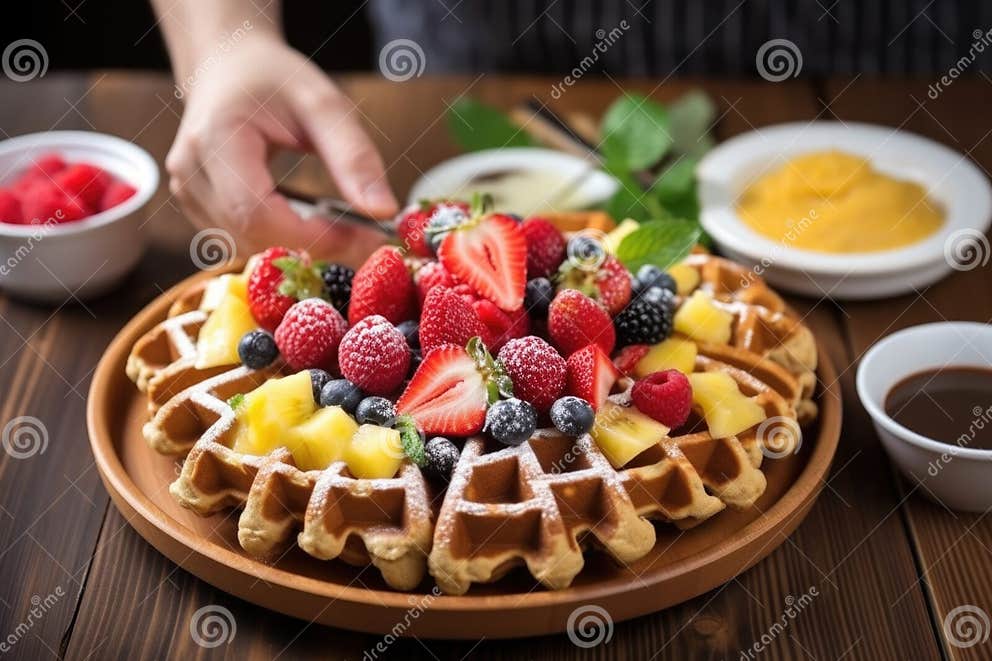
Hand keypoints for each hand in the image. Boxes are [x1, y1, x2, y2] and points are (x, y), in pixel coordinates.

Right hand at [165, 34, 397, 255]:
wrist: (226, 65)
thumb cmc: (273, 78)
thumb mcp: (323, 104)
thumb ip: (354, 156)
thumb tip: (383, 210)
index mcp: (215, 139)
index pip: (257, 214)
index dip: (312, 237)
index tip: (365, 238)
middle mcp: (189, 171)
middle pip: (252, 236)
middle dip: (314, 246)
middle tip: (364, 239)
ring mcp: (185, 191)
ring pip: (247, 246)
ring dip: (299, 246)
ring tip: (341, 227)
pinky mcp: (194, 205)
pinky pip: (241, 239)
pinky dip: (281, 239)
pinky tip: (308, 223)